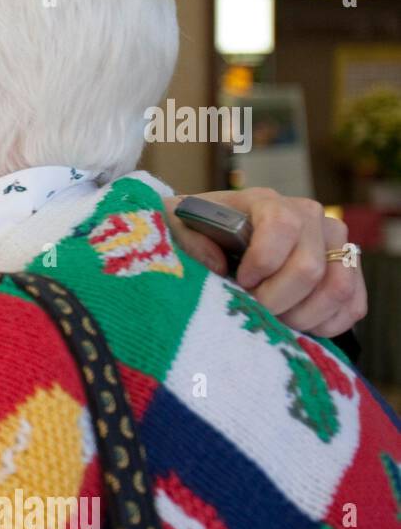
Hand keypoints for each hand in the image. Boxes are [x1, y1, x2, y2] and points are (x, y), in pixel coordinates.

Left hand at [163, 188, 365, 336]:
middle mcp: (308, 216)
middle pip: (310, 268)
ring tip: (272, 319)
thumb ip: (187, 241)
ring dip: (302, 316)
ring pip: (338, 288)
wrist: (212, 240)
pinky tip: (295, 325)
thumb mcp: (174, 231)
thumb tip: (217, 263)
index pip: (283, 227)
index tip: (239, 282)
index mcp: (265, 203)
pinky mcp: (347, 271)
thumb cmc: (192, 236)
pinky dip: (325, 324)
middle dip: (276, 301)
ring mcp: (333, 243)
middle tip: (252, 310)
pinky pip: (353, 305)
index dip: (262, 264)